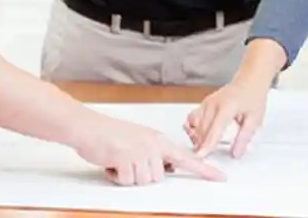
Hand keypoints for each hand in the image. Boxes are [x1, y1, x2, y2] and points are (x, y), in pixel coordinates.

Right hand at [72, 115, 224, 185]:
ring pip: (143, 181)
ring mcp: (141, 151)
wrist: (87, 126)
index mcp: (158, 140)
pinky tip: (110, 162)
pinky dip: (116, 176)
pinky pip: (126, 181)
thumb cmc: (109, 135)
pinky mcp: (126, 158)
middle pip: (158, 178)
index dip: (205, 170)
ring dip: (127, 176)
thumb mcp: (139, 141)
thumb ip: (155, 154)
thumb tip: (166, 169)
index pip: (187, 158)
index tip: (221, 177)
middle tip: (126, 161)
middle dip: (140, 175)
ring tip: (117, 160)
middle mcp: (153, 145)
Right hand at [184, 78, 269, 158]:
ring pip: (194, 124)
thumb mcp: (254, 119)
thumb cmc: (253, 96)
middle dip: (201, 145)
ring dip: (196, 137)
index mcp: (227, 107)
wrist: (249, 80)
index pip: (214, 130)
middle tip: (205, 157)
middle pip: (201, 129)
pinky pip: (192, 118)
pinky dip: (193, 128)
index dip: (207, 144)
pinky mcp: (204, 104)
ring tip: (204, 147)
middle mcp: (213, 104)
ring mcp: (206, 103)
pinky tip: (200, 135)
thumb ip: (244, 137)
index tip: (201, 155)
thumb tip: (236, 153)